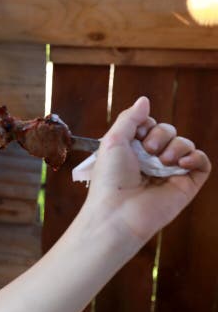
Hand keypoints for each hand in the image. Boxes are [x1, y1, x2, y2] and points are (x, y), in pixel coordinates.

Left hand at [83, 97, 210, 244]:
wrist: (119, 211)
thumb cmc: (110, 178)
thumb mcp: (113, 140)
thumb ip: (130, 118)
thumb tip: (145, 100)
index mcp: (133, 149)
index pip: (150, 125)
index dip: (146, 125)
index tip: (136, 136)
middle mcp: (152, 159)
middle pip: (169, 131)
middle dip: (160, 135)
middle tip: (147, 150)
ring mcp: (170, 171)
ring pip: (185, 144)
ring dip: (176, 146)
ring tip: (162, 160)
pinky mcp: (186, 184)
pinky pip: (202, 163)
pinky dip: (196, 157)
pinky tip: (181, 162)